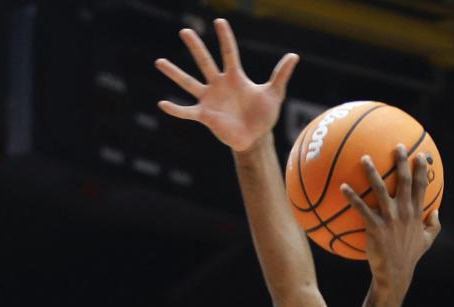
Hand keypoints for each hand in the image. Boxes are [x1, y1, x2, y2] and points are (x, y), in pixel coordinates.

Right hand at [155, 18, 297, 152]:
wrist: (255, 138)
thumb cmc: (264, 115)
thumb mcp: (274, 94)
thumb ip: (280, 75)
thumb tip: (294, 55)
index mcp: (235, 77)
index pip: (229, 52)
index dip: (225, 38)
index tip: (219, 21)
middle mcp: (219, 84)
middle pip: (205, 62)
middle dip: (195, 47)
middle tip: (185, 31)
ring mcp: (209, 99)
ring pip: (189, 82)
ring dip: (175, 73)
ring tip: (159, 61)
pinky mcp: (204, 115)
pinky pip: (187, 111)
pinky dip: (175, 109)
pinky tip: (162, 103)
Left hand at [341, 145, 440, 288]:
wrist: (395, 273)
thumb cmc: (409, 257)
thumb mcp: (427, 241)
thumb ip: (434, 226)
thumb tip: (436, 212)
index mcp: (417, 213)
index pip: (422, 186)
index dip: (421, 170)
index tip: (421, 154)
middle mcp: (405, 212)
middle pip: (405, 181)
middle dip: (402, 162)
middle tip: (397, 146)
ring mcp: (390, 219)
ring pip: (381, 190)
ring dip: (372, 172)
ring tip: (364, 158)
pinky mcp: (375, 227)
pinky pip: (361, 208)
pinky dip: (352, 197)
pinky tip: (342, 187)